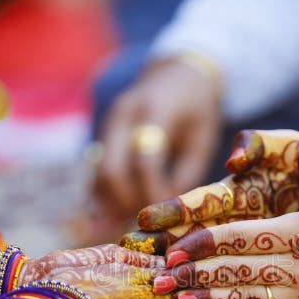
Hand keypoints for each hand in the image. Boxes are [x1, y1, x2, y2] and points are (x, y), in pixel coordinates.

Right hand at [95, 57, 222, 225]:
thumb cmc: (197, 111)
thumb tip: (166, 212)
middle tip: (147, 220)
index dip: (153, 191)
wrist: (177, 75)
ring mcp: (108, 125)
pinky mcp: (102, 136)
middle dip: (127, 201)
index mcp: (155, 110)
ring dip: (113, 203)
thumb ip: (186, 175)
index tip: (166, 212)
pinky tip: (117, 216)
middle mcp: (124, 115)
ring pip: (98, 173)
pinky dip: (105, 196)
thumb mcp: (202, 140)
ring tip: (132, 223)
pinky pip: (96, 172)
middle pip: (111, 169)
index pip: (145, 159)